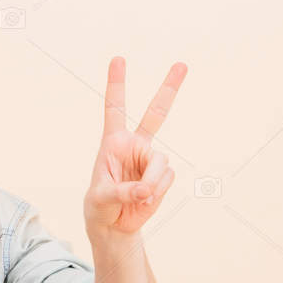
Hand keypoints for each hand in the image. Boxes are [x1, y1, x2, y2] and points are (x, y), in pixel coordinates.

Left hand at [83, 56, 184, 240]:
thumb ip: (123, 192)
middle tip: (182, 64)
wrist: (114, 224)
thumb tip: (146, 190)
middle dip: (170, 88)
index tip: (118, 59)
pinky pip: (166, 179)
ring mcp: (150, 159)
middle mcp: (134, 145)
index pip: (115, 108)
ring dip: (153, 182)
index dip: (116, 84)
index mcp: (113, 142)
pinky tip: (146, 200)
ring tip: (139, 197)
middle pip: (156, 113)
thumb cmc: (99, 206)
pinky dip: (157, 192)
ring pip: (162, 162)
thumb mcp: (102, 198)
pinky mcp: (162, 174)